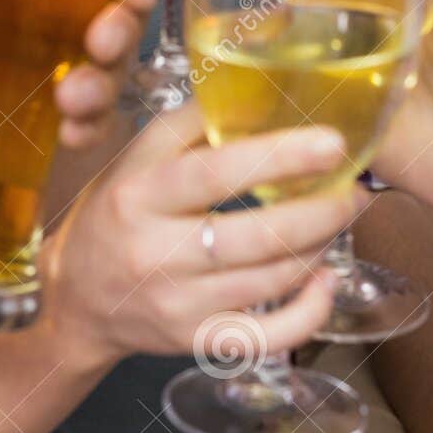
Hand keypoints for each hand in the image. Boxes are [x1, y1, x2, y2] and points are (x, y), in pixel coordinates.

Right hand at [41, 100, 362, 369]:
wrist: (75, 296)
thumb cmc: (116, 212)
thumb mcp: (136, 157)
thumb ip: (192, 124)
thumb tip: (260, 89)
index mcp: (140, 194)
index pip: (215, 172)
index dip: (280, 157)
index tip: (333, 142)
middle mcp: (155, 252)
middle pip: (255, 236)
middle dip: (321, 211)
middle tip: (356, 189)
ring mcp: (177, 303)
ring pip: (269, 280)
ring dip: (320, 247)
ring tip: (340, 219)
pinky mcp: (194, 342)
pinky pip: (266, 336)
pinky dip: (309, 311)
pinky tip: (326, 279)